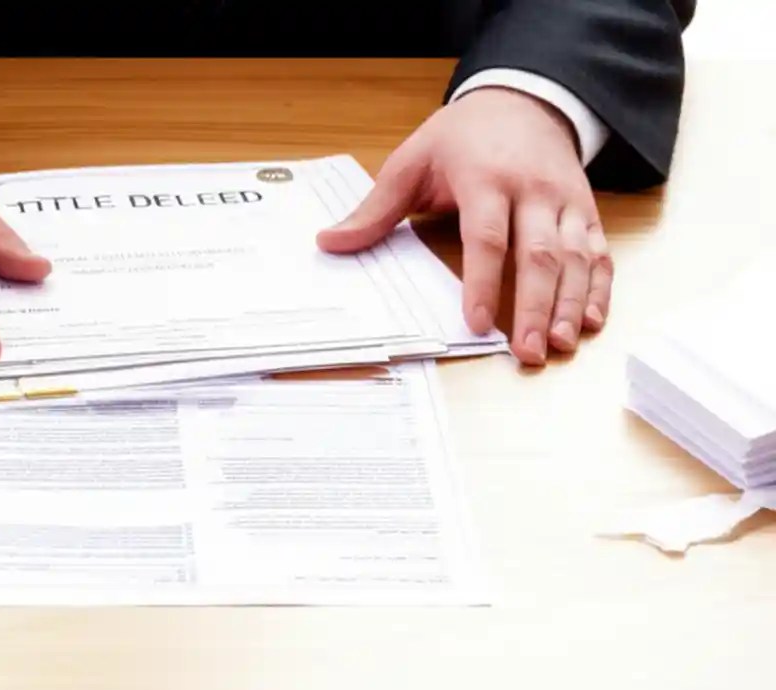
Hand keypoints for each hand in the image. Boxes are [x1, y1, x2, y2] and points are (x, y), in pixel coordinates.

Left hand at [317, 87, 611, 365]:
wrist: (523, 99)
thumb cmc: (462, 137)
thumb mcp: (411, 160)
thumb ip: (375, 208)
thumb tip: (328, 242)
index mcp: (486, 179)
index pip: (487, 237)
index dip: (482, 282)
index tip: (475, 322)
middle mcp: (533, 191)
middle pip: (540, 255)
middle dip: (535, 307)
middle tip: (527, 353)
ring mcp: (566, 202)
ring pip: (576, 258)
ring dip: (570, 306)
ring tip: (559, 346)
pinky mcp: (587, 211)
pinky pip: (599, 253)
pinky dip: (598, 289)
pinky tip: (591, 323)